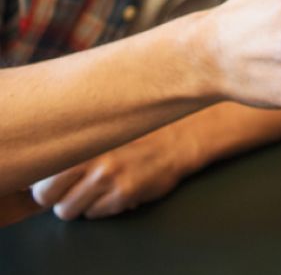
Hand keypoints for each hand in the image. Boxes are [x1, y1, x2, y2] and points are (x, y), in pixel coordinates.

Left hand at [31, 126, 195, 219]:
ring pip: (69, 210)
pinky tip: (116, 190)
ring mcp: (108, 176)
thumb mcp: (103, 127)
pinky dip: (102, 207)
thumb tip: (43, 167)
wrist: (181, 137)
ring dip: (80, 203)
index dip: (43, 181)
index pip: (40, 172)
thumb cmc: (140, 131)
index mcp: (83, 138)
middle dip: (56, 196)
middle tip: (72, 188)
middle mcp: (92, 157)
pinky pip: (95, 213)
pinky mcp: (124, 193)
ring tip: (98, 188)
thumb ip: (74, 141)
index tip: (52, 181)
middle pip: (47, 196)